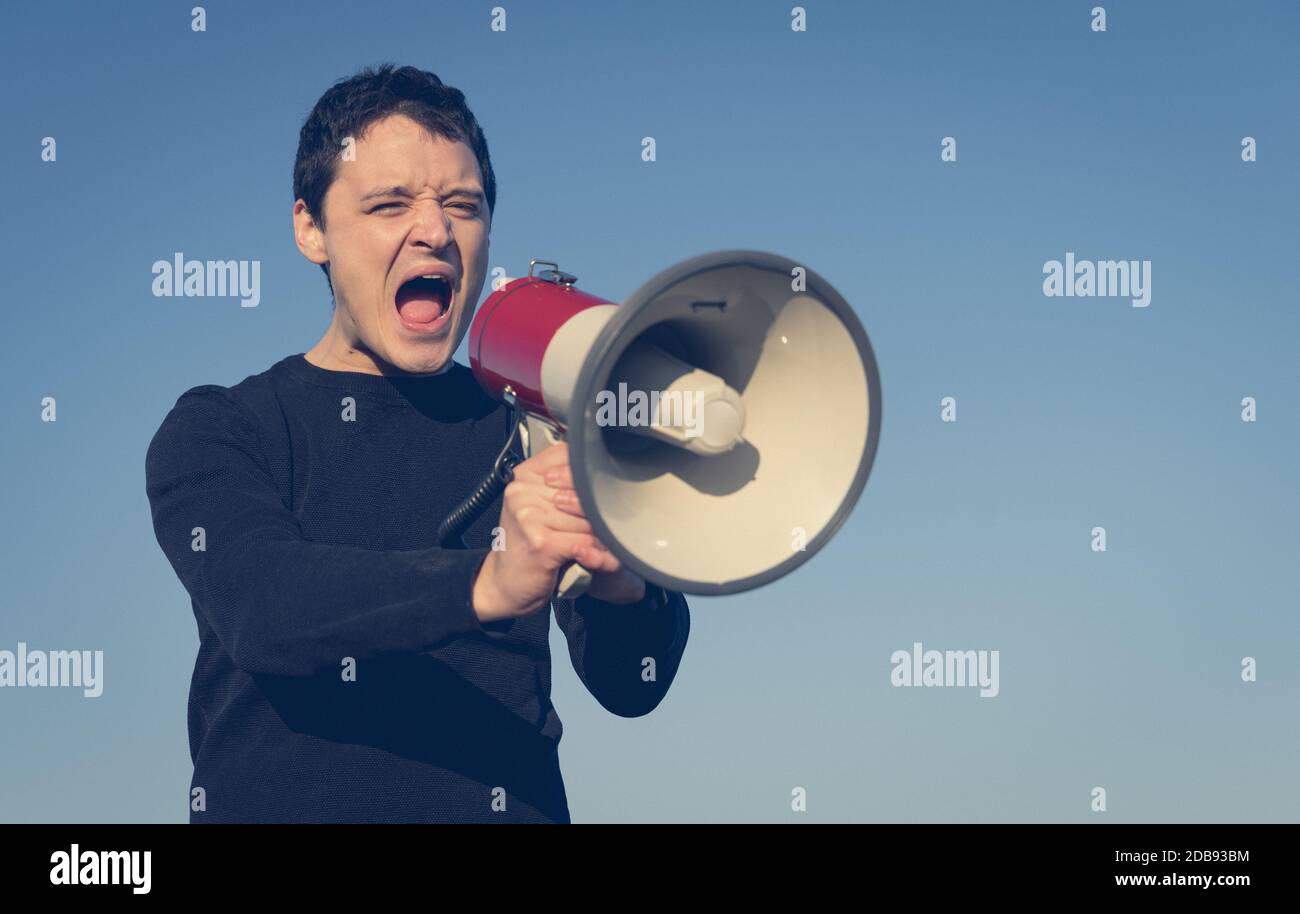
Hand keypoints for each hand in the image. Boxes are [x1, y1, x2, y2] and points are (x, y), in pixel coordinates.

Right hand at [471, 442, 644, 622]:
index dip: (587, 474)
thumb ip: (559, 484)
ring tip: (594, 540)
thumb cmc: (526, 543)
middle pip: (582, 490)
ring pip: (587, 517)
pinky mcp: (541, 543)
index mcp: (522, 477)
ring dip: (597, 533)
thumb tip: (598, 470)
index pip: (566, 456)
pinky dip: (594, 551)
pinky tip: (590, 554)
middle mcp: (522, 492)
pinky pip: (585, 540)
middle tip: (599, 522)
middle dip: (596, 510)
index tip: (594, 489)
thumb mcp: (535, 505)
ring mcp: (529, 517)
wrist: (505, 582)